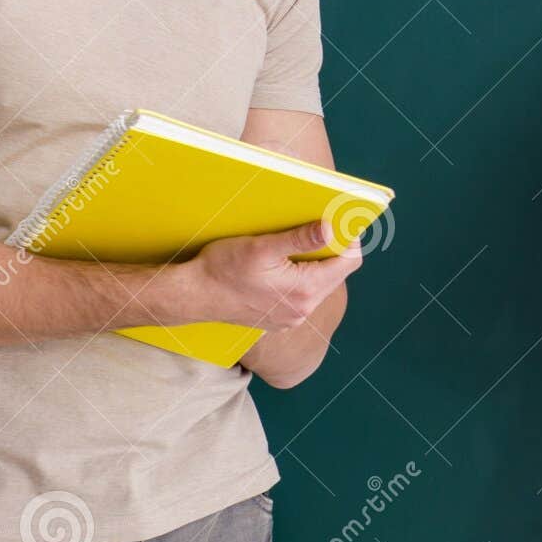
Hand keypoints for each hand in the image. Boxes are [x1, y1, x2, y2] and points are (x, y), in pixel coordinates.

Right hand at [180, 219, 361, 331]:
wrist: (193, 296)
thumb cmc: (222, 269)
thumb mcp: (262, 247)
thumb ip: (299, 239)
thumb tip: (331, 228)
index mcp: (305, 290)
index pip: (348, 263)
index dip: (348, 239)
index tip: (340, 221)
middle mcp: (304, 309)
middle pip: (336, 274)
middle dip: (330, 250)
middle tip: (315, 227)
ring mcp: (293, 318)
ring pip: (319, 285)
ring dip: (313, 264)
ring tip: (293, 246)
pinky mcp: (281, 320)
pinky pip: (302, 296)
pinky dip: (299, 279)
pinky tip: (281, 267)